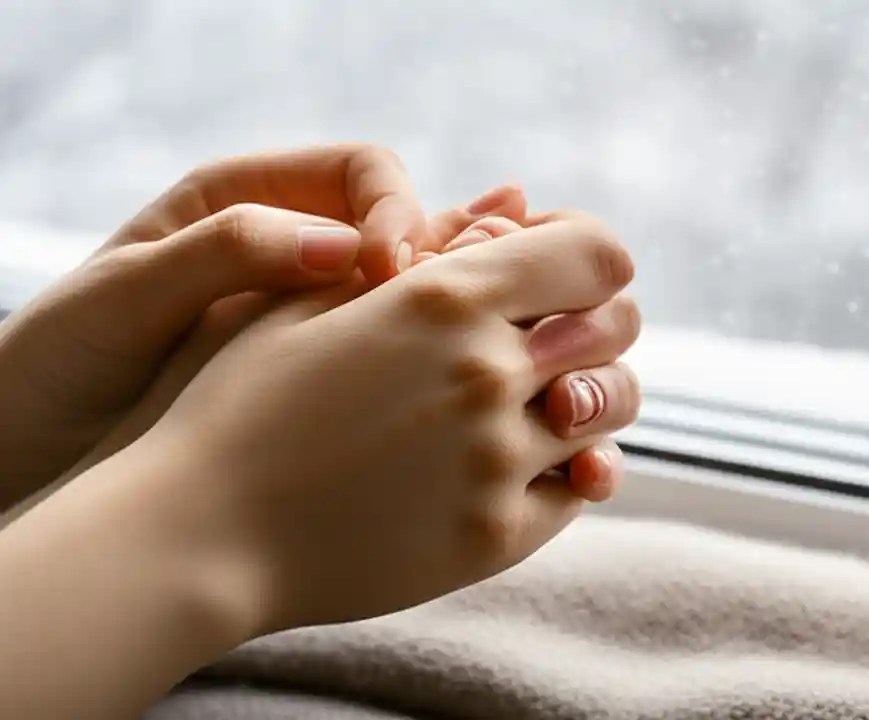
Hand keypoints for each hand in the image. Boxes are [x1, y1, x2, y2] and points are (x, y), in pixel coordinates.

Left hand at [0, 144, 518, 507]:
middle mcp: (295, 252)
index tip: (398, 271)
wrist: (28, 451)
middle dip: (455, 259)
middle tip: (476, 307)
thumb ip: (226, 254)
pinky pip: (401, 355)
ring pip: (421, 296)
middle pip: (411, 228)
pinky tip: (489, 377)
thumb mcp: (125, 300)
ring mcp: (316, 319)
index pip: (363, 174)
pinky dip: (447, 359)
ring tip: (519, 331)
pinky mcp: (327, 380)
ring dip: (469, 309)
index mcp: (249, 202)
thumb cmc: (59, 367)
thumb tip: (341, 246)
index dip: (397, 211)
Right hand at [124, 211, 637, 631]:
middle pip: (618, 328)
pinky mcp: (494, 539)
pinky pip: (578, 490)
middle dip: (598, 324)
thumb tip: (510, 211)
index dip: (588, 256)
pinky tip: (523, 464)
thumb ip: (423, 254)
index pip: (597, 254)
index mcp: (444, 297)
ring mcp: (497, 461)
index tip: (563, 273)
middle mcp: (487, 373)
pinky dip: (567, 470)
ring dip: (590, 398)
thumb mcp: (311, 302)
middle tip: (558, 339)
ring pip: (608, 412)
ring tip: (546, 403)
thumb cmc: (237, 403)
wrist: (196, 535)